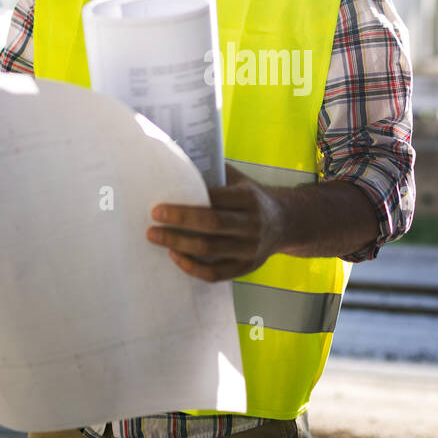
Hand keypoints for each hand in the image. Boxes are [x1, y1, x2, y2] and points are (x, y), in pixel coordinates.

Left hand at [147, 164, 285, 281]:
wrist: (286, 221)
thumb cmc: (251, 196)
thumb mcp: (238, 180)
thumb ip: (212, 174)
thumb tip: (174, 164)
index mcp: (248, 198)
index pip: (214, 201)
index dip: (184, 206)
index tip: (157, 208)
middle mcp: (253, 223)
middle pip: (212, 225)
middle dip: (178, 225)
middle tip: (151, 226)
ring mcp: (251, 248)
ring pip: (211, 250)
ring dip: (179, 246)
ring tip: (156, 239)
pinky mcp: (247, 266)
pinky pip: (217, 273)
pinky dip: (193, 267)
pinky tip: (176, 257)